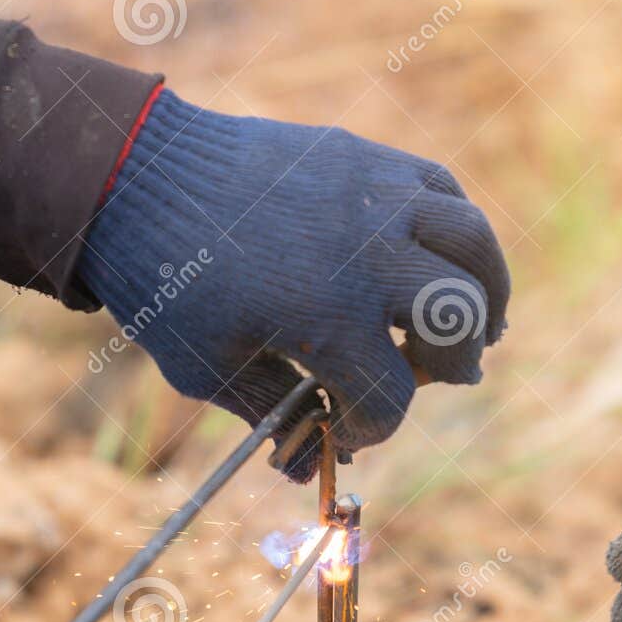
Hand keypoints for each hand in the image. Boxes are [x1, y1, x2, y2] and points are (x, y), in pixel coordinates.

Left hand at [76, 89, 508, 478]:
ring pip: (474, 244)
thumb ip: (269, 415)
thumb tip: (302, 465)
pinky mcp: (367, 157)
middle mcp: (368, 255)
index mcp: (328, 317)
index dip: (371, 429)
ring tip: (479, 319)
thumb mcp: (207, 368)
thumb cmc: (165, 280)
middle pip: (459, 321)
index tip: (344, 429)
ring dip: (487, 291)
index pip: (390, 398)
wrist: (135, 174)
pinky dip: (456, 232)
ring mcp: (376, 197)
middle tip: (435, 373)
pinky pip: (442, 191)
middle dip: (453, 363)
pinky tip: (440, 258)